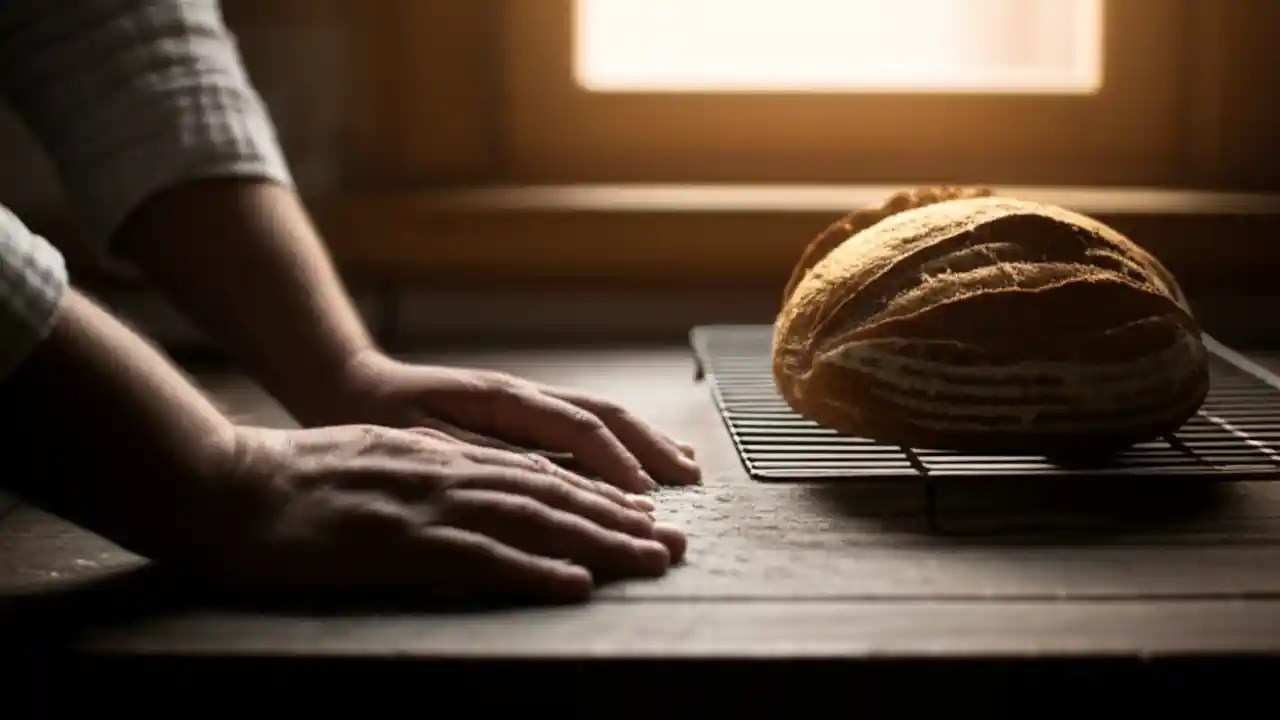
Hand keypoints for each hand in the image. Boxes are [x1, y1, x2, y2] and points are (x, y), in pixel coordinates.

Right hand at [192, 424, 684, 602]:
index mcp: (442, 455)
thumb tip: (476, 498)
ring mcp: (427, 504)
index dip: (595, 494)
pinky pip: (480, 558)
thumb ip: (429, 476)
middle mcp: (447, 471)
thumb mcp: (376, 464)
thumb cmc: (293, 482)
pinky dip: (533, 570)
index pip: (536, 473)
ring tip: (648, 561)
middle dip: (618, 518)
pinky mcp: (400, 542)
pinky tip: (573, 585)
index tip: (641, 514)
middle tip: (671, 544)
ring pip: (533, 519)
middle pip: (551, 492)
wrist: (227, 484)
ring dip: (597, 542)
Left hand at [315, 351, 701, 492]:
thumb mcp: (423, 443)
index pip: (576, 426)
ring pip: (601, 418)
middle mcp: (525, 396)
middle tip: (691, 481)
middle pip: (604, 415)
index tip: (646, 497)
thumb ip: (482, 458)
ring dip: (645, 442)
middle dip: (650, 447)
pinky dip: (620, 446)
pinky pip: (584, 429)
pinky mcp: (524, 419)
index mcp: (504, 398)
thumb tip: (543, 476)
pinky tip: (639, 464)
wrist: (351, 388)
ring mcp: (528, 404)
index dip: (614, 461)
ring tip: (685, 467)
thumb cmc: (382, 418)